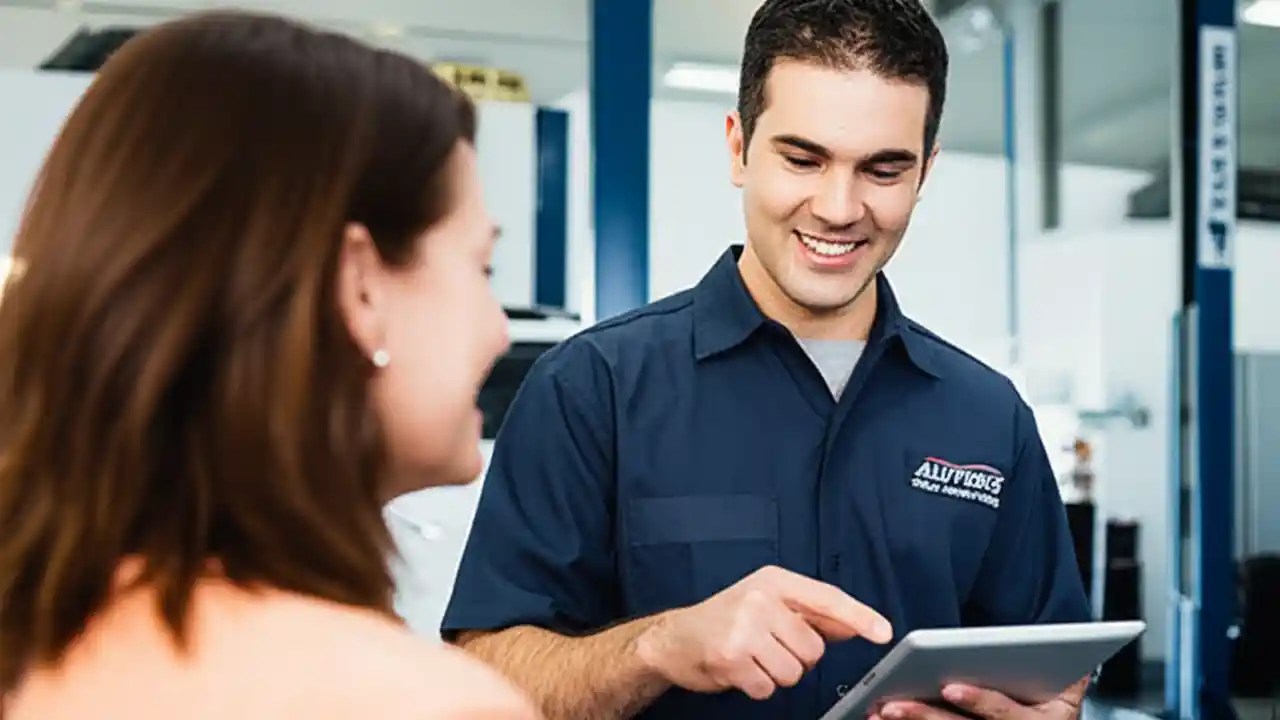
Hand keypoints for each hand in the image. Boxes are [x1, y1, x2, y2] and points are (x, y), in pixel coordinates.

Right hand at [634, 565, 892, 700]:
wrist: (672, 638)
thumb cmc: (725, 620)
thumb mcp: (767, 603)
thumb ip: (810, 614)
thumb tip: (854, 625)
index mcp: (774, 582)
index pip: (826, 598)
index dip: (858, 616)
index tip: (883, 632)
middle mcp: (759, 600)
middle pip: (813, 649)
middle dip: (796, 658)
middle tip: (767, 647)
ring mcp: (744, 629)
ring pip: (794, 673)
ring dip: (776, 675)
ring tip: (751, 658)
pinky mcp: (730, 658)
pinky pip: (768, 688)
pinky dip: (757, 687)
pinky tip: (739, 670)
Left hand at [871, 675, 1088, 719]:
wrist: (1049, 718)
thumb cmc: (1051, 697)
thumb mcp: (1066, 684)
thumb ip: (1058, 663)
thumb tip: (1061, 637)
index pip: (1007, 713)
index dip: (980, 702)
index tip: (950, 687)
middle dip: (927, 717)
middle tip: (894, 704)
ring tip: (882, 710)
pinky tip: (882, 717)